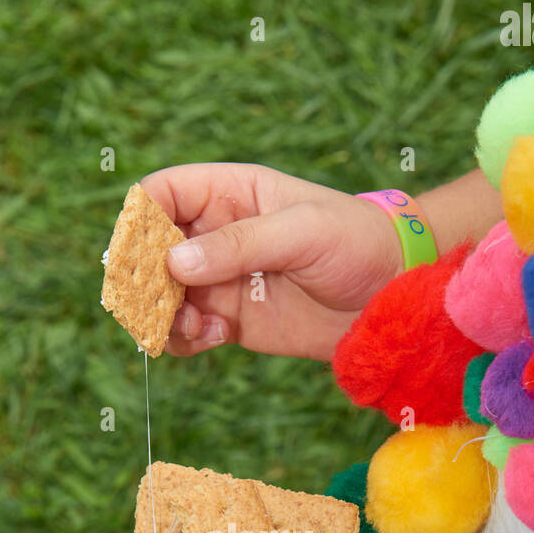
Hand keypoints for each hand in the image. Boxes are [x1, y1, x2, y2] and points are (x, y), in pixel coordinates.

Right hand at [140, 162, 402, 361]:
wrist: (393, 296)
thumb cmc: (356, 243)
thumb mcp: (302, 232)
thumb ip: (239, 243)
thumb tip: (174, 262)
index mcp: (229, 192)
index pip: (161, 194)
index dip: (141, 220)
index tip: (145, 254)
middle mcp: (215, 234)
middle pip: (150, 250)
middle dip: (145, 279)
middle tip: (163, 304)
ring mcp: (219, 280)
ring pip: (161, 296)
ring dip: (162, 315)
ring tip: (193, 328)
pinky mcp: (229, 320)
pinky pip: (184, 332)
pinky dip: (183, 340)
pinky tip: (212, 339)